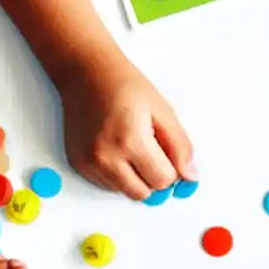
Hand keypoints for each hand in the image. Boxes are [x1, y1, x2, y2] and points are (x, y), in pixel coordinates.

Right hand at [60, 63, 195, 199]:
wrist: (86, 74)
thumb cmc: (124, 86)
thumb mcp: (163, 111)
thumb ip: (180, 147)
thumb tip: (190, 176)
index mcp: (131, 140)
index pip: (163, 180)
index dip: (172, 170)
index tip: (168, 154)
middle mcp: (106, 156)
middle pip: (143, 193)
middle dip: (153, 178)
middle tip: (152, 151)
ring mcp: (89, 163)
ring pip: (125, 192)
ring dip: (135, 178)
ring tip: (132, 146)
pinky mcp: (79, 165)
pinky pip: (108, 185)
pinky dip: (117, 174)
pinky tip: (117, 149)